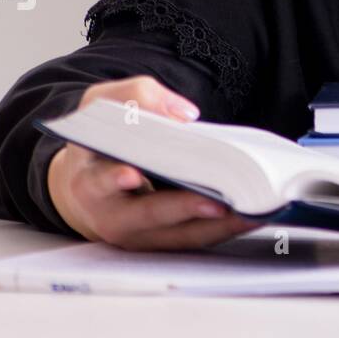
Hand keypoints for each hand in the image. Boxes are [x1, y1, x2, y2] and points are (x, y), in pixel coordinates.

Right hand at [46, 75, 265, 248]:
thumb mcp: (105, 105)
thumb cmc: (101, 139)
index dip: (114, 178)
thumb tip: (181, 115)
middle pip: (147, 216)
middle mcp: (111, 215)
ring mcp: (137, 234)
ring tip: (248, 211)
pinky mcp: (162, 240)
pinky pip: (193, 238)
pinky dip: (221, 229)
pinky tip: (248, 216)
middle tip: (216, 202)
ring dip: (215, 226)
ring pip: (177, 235)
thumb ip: (138, 97)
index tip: (131, 174)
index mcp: (90, 181)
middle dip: (182, 208)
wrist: (92, 176)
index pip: (100, 182)